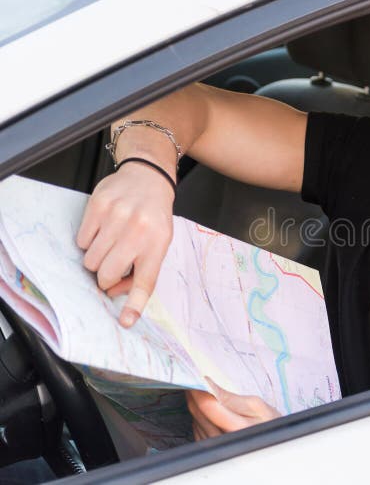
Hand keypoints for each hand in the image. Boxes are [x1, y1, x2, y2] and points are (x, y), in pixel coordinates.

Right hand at [76, 161, 174, 326]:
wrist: (147, 177)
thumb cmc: (153, 215)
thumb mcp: (160, 242)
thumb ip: (142, 268)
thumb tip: (115, 291)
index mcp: (157, 243)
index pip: (145, 281)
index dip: (134, 304)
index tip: (125, 321)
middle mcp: (138, 230)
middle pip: (107, 274)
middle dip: (106, 276)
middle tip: (113, 265)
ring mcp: (117, 217)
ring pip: (90, 260)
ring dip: (96, 258)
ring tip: (110, 243)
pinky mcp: (98, 206)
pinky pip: (81, 240)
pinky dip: (88, 240)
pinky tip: (103, 229)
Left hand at [186, 379, 280, 439]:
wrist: (274, 441)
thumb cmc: (269, 423)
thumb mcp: (257, 406)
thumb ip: (232, 399)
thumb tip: (209, 387)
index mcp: (238, 428)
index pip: (208, 406)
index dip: (200, 389)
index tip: (198, 376)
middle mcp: (224, 441)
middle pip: (198, 414)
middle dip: (195, 395)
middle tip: (195, 379)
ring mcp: (215, 447)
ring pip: (196, 422)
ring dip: (195, 406)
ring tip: (199, 392)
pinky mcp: (210, 449)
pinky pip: (197, 430)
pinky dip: (199, 418)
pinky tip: (205, 410)